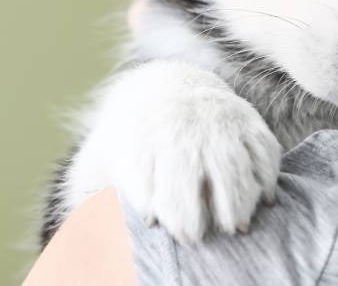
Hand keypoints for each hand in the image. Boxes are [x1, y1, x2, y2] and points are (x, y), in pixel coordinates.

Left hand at [67, 60, 281, 243]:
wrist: (165, 90)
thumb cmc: (134, 145)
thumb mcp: (104, 162)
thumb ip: (90, 200)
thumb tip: (69, 247)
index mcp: (140, 139)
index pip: (143, 171)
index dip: (150, 202)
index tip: (153, 223)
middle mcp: (180, 129)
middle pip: (187, 169)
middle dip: (191, 207)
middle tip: (193, 239)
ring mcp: (216, 123)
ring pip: (231, 162)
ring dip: (237, 199)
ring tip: (236, 228)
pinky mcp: (247, 121)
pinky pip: (264, 149)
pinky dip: (267, 176)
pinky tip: (264, 201)